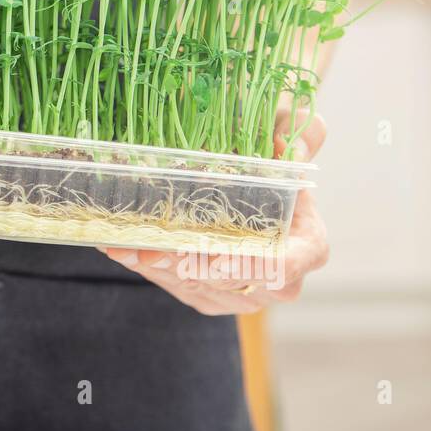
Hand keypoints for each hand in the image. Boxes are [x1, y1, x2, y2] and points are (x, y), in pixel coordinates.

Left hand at [100, 109, 329, 314]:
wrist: (253, 185)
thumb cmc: (272, 157)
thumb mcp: (290, 135)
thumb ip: (302, 133)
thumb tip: (286, 145)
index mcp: (308, 247)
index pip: (283, 266)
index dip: (248, 264)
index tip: (214, 254)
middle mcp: (280, 281)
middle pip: (228, 279)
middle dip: (186, 263)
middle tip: (150, 245)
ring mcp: (243, 295)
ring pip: (196, 286)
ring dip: (158, 266)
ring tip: (126, 244)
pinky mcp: (211, 297)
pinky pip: (177, 288)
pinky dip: (148, 267)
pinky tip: (122, 248)